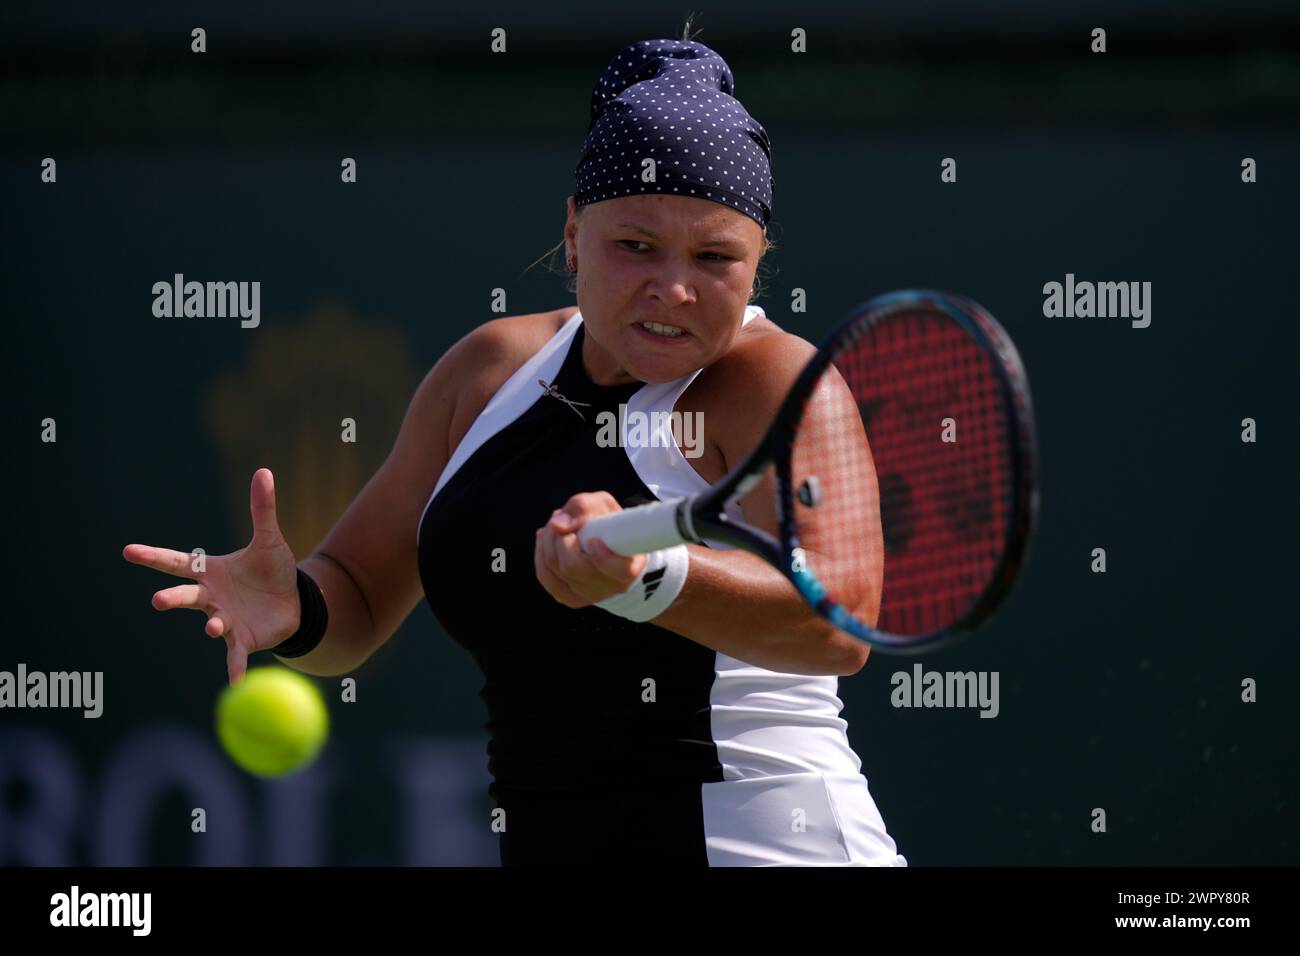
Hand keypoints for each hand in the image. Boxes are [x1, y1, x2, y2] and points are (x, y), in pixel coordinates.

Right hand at [123, 468, 300, 684]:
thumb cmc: (271, 570)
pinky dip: (233, 666)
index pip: (177, 562)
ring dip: (213, 626)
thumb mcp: (269, 539)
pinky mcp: (243, 639)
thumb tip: (264, 472)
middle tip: (157, 599)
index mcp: (210, 571)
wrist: (292, 601)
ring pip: (212, 623)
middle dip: (172, 597)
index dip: (153, 557)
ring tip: (214, 627)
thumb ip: (262, 509)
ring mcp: (224, 619)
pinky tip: (233, 680)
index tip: (128, 550)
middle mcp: (211, 597)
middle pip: (186, 596)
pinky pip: (235, 654)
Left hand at [534, 491, 647, 607]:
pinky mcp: (571, 598)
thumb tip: (558, 525)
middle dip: (560, 539)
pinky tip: (546, 540)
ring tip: (555, 526)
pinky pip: (546, 577)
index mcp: (631, 565)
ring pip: (556, 570)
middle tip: (562, 521)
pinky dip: (541, 554)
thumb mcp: (602, 504)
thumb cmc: (606, 522)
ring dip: (548, 542)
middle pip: (574, 567)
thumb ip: (583, 508)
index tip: (593, 540)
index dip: (604, 558)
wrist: (605, 540)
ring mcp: (591, 595)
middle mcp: (613, 586)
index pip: (622, 571)